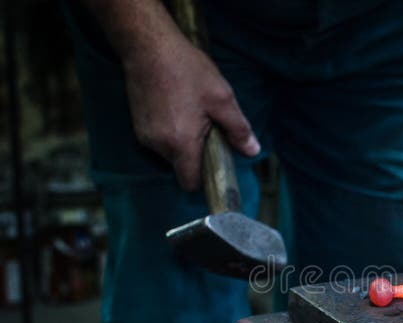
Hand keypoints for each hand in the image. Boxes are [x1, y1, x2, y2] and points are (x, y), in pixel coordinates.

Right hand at [122, 31, 259, 189]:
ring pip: (170, 153)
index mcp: (181, 143)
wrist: (148, 46)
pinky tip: (177, 108)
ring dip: (183, 142)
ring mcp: (145, 135)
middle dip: (196, 154)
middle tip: (208, 128)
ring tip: (191, 113)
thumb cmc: (187, 70)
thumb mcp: (222, 98)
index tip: (215, 164)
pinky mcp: (137, 125)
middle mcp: (159, 145)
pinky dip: (170, 132)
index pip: (190, 182)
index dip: (205, 179)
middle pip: (182, 167)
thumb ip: (238, 129)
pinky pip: (159, 139)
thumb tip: (253, 151)